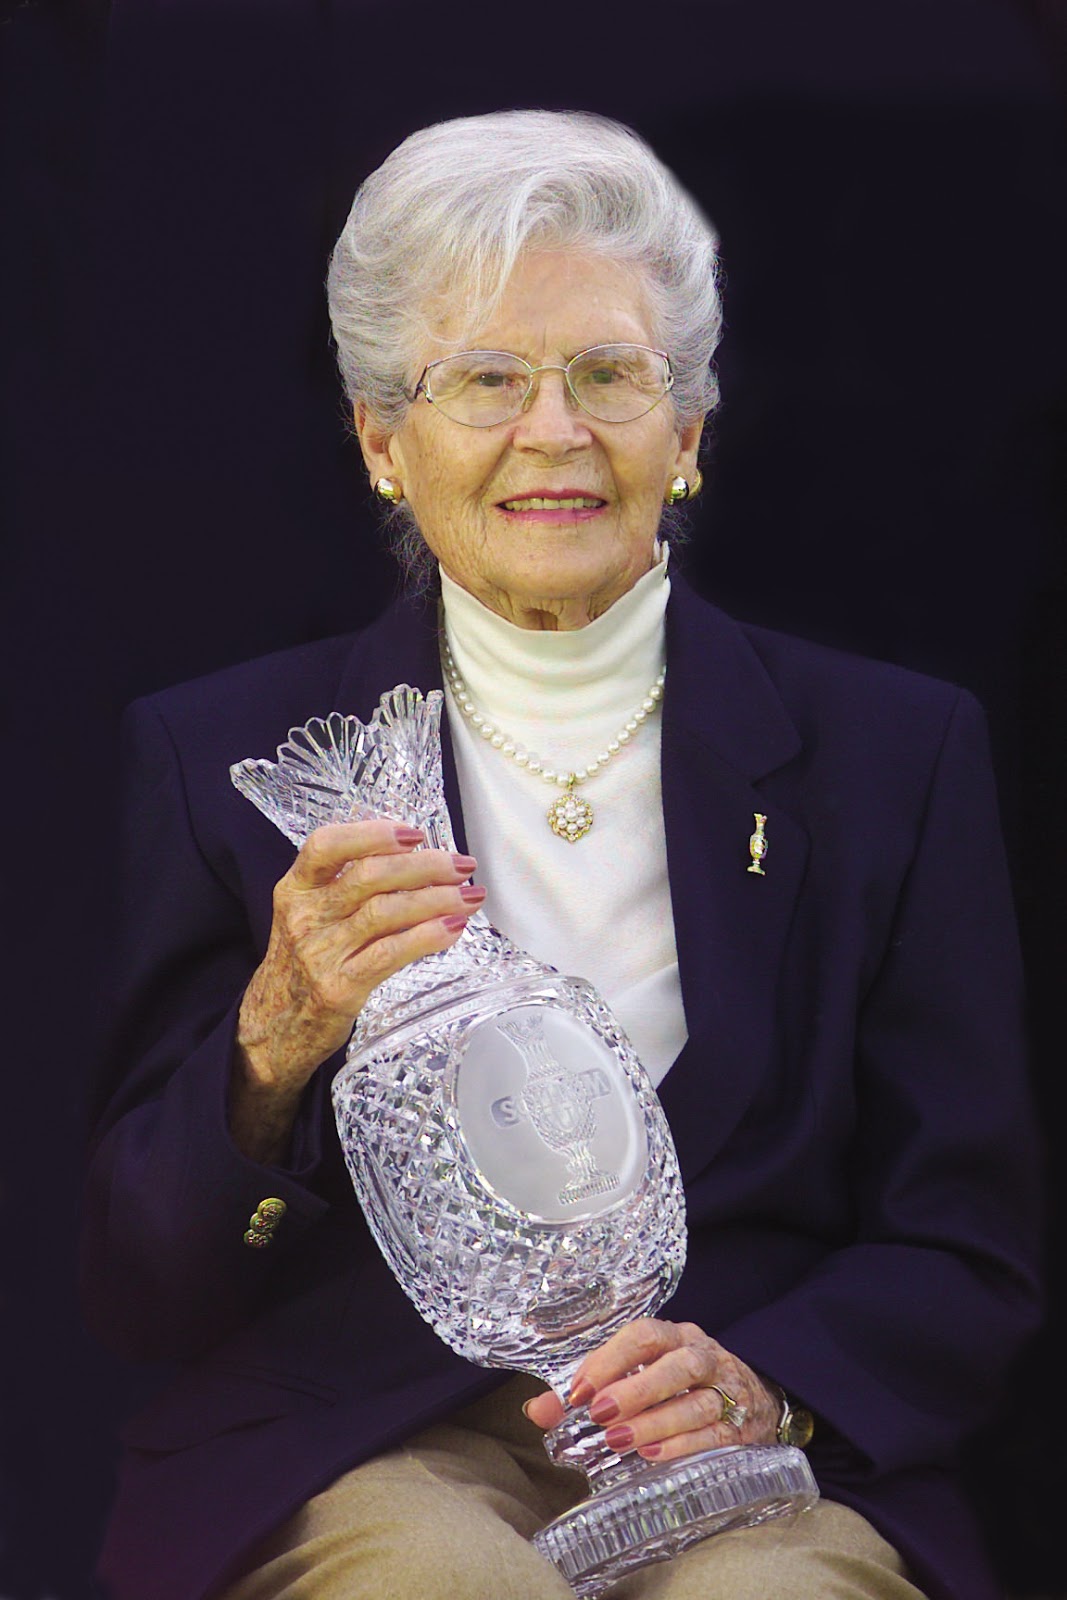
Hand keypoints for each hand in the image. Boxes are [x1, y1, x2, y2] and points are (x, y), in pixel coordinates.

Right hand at [229, 820, 483, 1159]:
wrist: (271, 1030)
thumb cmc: (301, 965)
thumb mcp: (308, 916)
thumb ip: (345, 888)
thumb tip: (416, 861)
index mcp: (295, 890)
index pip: (327, 844)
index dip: (373, 832)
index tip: (415, 832)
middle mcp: (305, 916)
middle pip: (369, 875)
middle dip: (424, 865)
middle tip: (462, 864)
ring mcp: (321, 953)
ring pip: (386, 911)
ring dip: (437, 899)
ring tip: (470, 896)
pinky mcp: (340, 988)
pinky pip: (391, 953)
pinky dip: (428, 936)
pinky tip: (453, 928)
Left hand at [523, 1317, 779, 1462]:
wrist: (753, 1401)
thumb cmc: (680, 1386)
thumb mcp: (638, 1377)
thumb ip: (589, 1392)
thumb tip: (537, 1410)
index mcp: (674, 1336)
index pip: (644, 1335)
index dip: (610, 1359)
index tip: (578, 1391)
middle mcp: (703, 1356)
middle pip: (678, 1364)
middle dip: (637, 1389)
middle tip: (600, 1413)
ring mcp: (726, 1391)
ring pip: (696, 1401)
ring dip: (656, 1421)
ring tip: (620, 1441)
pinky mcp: (740, 1428)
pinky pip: (715, 1435)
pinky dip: (682, 1445)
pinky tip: (652, 1456)